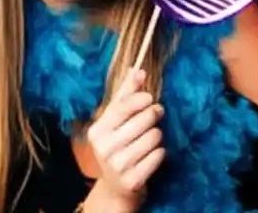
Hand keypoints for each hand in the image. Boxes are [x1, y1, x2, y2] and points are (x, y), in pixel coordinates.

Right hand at [85, 69, 164, 205]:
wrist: (116, 187)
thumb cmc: (117, 146)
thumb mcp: (114, 122)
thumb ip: (125, 96)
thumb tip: (138, 70)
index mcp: (97, 131)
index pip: (121, 108)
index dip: (139, 99)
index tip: (150, 97)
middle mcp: (104, 149)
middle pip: (141, 122)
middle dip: (153, 115)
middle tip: (157, 113)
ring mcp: (118, 166)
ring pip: (153, 138)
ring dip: (157, 136)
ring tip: (151, 138)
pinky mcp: (133, 180)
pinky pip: (158, 156)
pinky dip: (160, 153)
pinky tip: (153, 154)